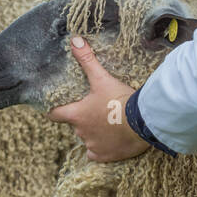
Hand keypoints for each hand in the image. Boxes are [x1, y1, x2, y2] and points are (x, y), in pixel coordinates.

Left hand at [47, 37, 148, 161]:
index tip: (55, 107)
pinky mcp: (105, 156)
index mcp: (76, 115)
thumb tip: (74, 40)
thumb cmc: (119, 100)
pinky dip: (102, 147)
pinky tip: (111, 140)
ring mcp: (92, 146)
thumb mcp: (102, 78)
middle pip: (75, 125)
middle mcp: (80, 132)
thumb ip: (87, 60)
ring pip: (87, 139)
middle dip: (83, 118)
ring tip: (107, 122)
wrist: (142, 123)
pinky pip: (97, 153)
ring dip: (94, 132)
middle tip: (96, 109)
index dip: (54, 110)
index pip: (54, 114)